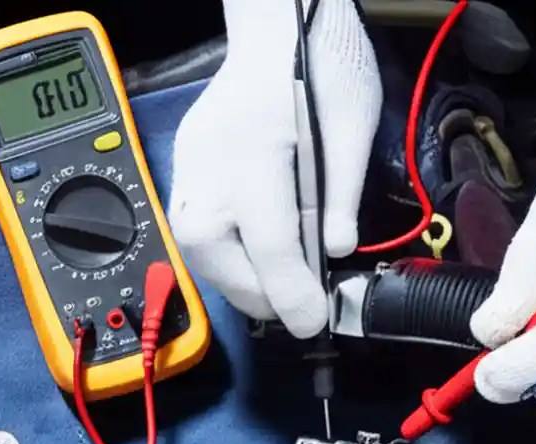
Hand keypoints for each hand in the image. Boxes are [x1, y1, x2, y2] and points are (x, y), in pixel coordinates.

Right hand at [169, 0, 381, 338]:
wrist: (278, 24)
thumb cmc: (321, 64)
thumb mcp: (351, 128)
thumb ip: (340, 194)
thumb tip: (336, 251)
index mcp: (255, 152)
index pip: (270, 245)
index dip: (295, 293)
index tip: (315, 322)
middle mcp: (210, 165)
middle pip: (221, 258)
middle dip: (263, 295)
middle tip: (303, 308)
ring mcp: (189, 166)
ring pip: (199, 251)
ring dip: (240, 280)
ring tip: (282, 288)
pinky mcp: (184, 166)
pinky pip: (193, 229)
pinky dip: (223, 254)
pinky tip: (255, 257)